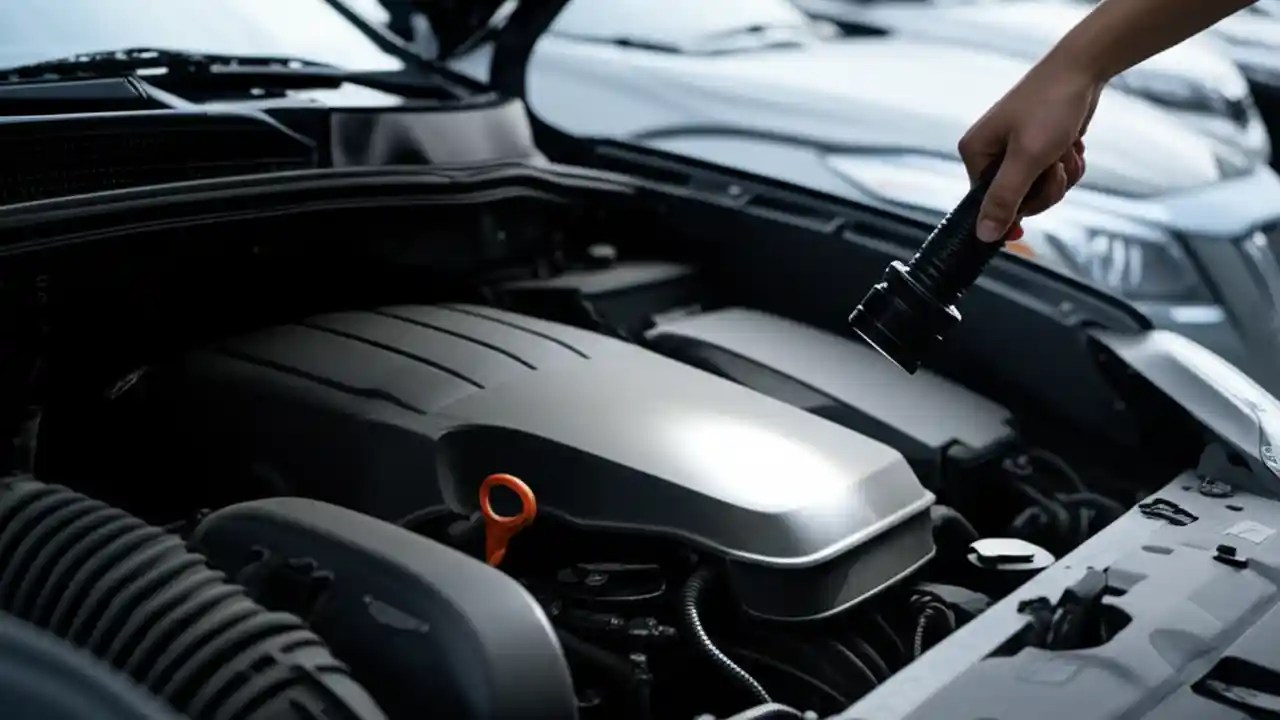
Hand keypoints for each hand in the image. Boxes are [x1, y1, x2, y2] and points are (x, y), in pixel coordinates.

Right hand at [958, 58, 1101, 241]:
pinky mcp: (1038, 147)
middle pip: (1016, 200)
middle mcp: (990, 153)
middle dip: (1045, 188)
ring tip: (1066, 150)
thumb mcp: (1027, 158)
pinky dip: (1068, 166)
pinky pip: (1052, 176)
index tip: (1028, 224)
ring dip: (1061, 177)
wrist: (1084, 68)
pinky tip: (1072, 145)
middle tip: (1056, 167)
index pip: (987, 204)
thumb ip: (1004, 199)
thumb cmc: (1051, 106)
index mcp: (976, 153)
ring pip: (1039, 190)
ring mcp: (1015, 151)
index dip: (1012, 212)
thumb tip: (983, 235)